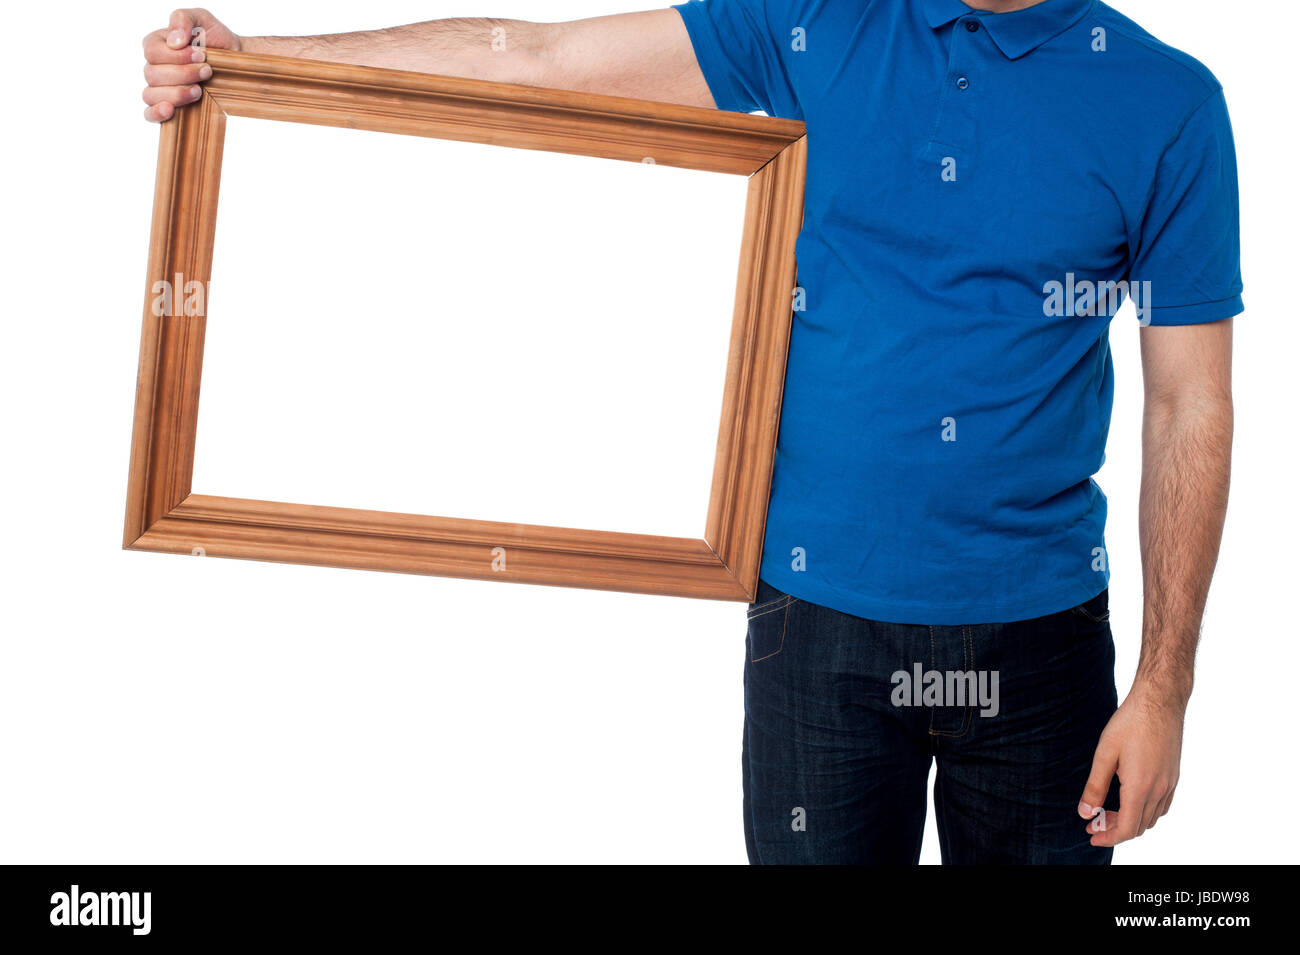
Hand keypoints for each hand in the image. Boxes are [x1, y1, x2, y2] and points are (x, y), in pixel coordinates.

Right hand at [142, 9, 240, 122]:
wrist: (235, 61)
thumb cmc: (215, 40)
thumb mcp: (202, 19)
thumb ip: (183, 19)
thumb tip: (174, 40)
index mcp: (156, 44)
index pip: (152, 52)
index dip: (177, 56)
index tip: (201, 55)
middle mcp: (154, 67)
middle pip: (153, 75)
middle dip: (183, 74)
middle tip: (207, 72)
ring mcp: (159, 88)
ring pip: (152, 94)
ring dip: (177, 93)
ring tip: (200, 91)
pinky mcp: (167, 106)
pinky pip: (149, 113)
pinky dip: (157, 113)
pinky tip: (170, 110)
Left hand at [1078, 688, 1184, 846]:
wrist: (1160, 701)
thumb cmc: (1130, 723)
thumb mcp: (1104, 753)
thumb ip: (1094, 786)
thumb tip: (1085, 813)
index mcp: (1140, 787)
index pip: (1127, 828)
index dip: (1108, 837)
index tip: (1091, 835)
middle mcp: (1159, 790)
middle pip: (1139, 826)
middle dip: (1116, 830)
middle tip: (1094, 822)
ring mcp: (1170, 783)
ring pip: (1152, 817)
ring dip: (1131, 821)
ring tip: (1108, 812)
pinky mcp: (1174, 775)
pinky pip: (1162, 805)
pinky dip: (1145, 811)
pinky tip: (1130, 800)